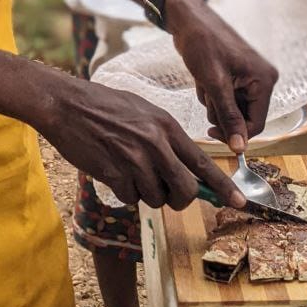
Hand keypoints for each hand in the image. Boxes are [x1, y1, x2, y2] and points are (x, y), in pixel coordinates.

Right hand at [42, 79, 246, 210]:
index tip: (240, 202)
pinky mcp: (114, 173)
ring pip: (155, 198)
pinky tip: (112, 171)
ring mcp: (135, 160)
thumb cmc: (103, 106)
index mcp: (166, 126)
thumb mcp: (143, 112)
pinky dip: (124, 192)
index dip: (224, 186)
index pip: (203, 162)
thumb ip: (164, 138)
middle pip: (185, 190)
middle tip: (166, 194)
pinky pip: (130, 198)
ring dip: (144, 193)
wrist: (66, 104)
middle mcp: (156, 144)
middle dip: (179, 199)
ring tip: (128, 170)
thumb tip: (183, 168)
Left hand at [167, 0, 277, 153]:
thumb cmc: (203, 44)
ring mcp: (249, 78)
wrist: (188, 21)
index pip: (256, 124)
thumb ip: (229, 116)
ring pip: (231, 110)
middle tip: (207, 92)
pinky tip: (203, 77)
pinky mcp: (237, 77)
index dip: (234, 133)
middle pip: (243, 118)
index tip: (211, 133)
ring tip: (204, 81)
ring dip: (213, 102)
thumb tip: (239, 147)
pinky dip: (211, 94)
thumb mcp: (215, 84)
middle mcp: (262, 80)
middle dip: (220, 111)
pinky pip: (224, 99)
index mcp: (265, 81)